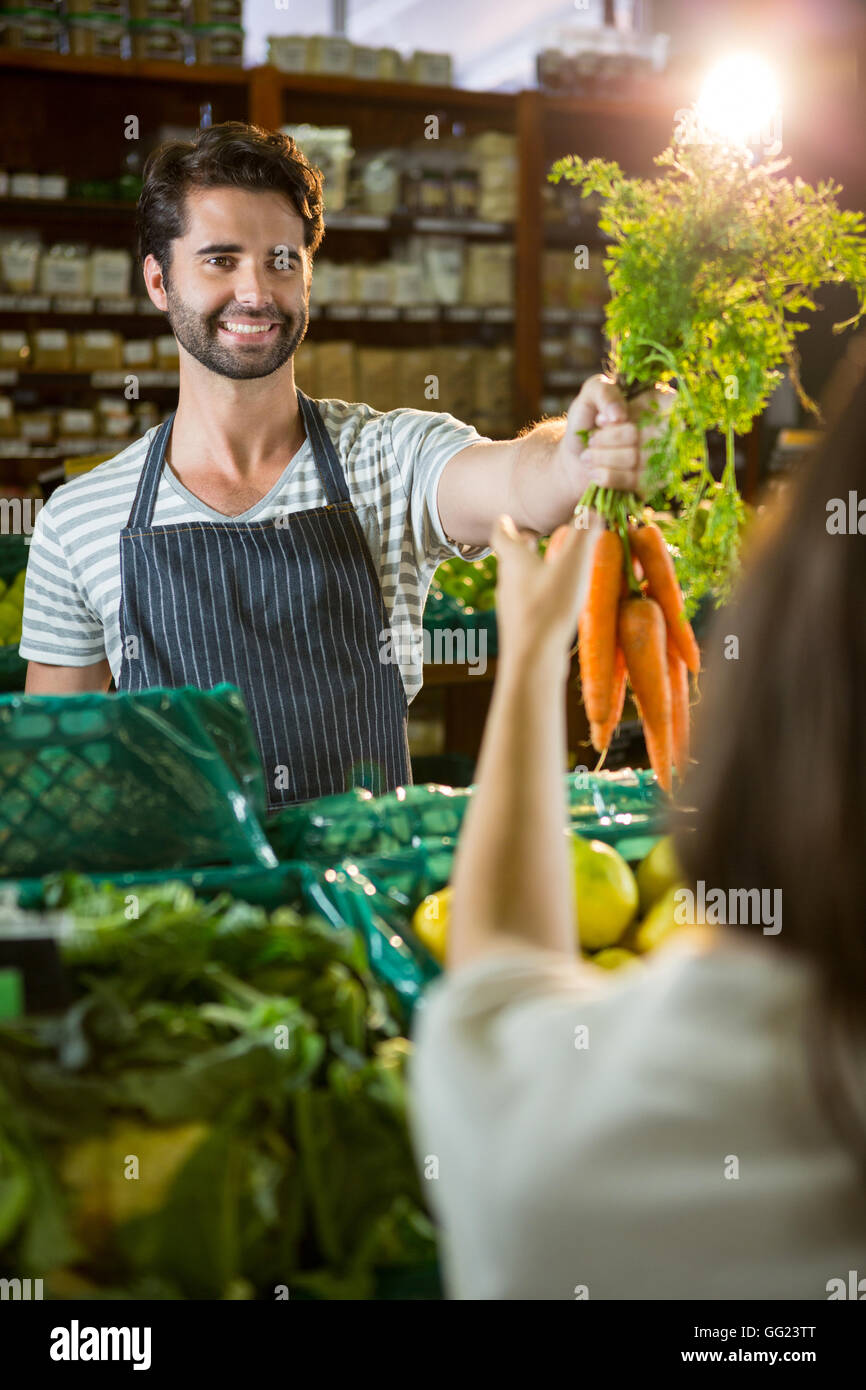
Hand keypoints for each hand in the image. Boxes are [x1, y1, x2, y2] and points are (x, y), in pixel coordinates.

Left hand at [491, 511, 602, 669]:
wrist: (532, 657)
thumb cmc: (550, 605)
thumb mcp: (574, 563)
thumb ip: (584, 534)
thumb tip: (593, 511)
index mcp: (514, 560)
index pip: (502, 535)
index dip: (505, 525)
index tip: (505, 518)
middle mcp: (507, 582)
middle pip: (510, 558)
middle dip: (522, 546)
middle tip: (531, 537)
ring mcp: (510, 607)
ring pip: (518, 582)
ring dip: (530, 571)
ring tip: (548, 568)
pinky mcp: (519, 628)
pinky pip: (526, 604)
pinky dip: (537, 595)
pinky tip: (553, 603)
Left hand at [557, 375, 672, 498]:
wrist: (579, 456)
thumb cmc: (588, 420)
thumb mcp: (592, 394)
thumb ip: (605, 392)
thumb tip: (619, 415)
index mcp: (661, 400)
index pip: (659, 406)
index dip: (627, 415)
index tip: (599, 420)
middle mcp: (670, 428)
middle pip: (640, 434)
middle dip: (608, 439)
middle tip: (590, 441)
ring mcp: (665, 458)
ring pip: (635, 458)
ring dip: (604, 458)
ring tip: (588, 456)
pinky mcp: (655, 483)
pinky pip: (636, 482)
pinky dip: (610, 477)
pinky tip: (595, 473)